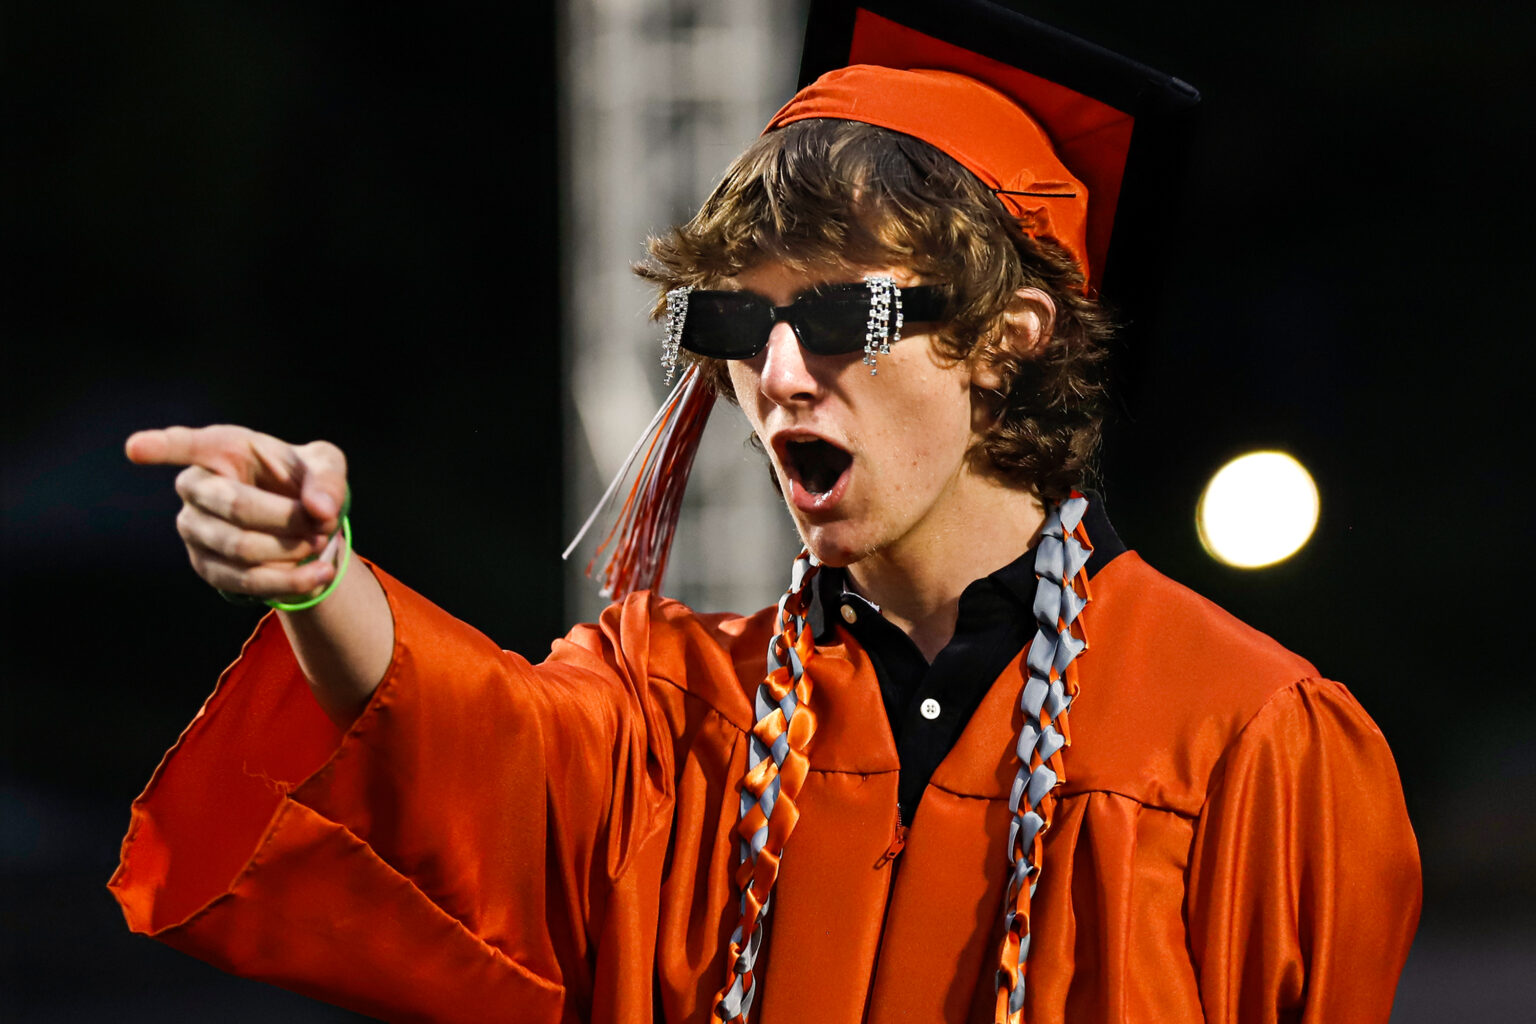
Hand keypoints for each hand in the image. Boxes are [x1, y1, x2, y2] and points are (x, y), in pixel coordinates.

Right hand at [126, 425, 349, 602]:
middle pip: (236, 506)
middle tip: (323, 523)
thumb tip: (320, 510)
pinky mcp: (206, 565)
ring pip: (240, 547)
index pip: (187, 444)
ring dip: (291, 550)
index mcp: (223, 447)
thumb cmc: (306, 481)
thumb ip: (327, 480)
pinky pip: (245, 581)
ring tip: (320, 542)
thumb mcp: (326, 466)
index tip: (135, 448)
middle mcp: (197, 486)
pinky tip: (318, 574)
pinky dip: (290, 580)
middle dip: (288, 519)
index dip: (162, 447)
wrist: (304, 524)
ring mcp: (194, 529)